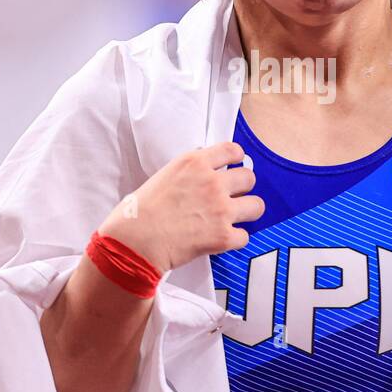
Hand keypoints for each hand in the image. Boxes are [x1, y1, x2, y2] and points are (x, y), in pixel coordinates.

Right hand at [97, 141, 263, 274]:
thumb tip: (203, 176)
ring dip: (246, 212)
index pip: (233, 150)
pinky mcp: (223, 236)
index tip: (235, 166)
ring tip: (233, 218)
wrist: (134, 241)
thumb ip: (189, 173)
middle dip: (242, 188)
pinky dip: (234, 240)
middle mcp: (212, 182)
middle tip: (231, 197)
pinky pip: (244, 236)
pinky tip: (222, 240)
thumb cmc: (139, 211)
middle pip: (249, 178)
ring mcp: (220, 209)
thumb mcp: (164, 175)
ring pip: (256, 206)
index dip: (237, 159)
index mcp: (195, 162)